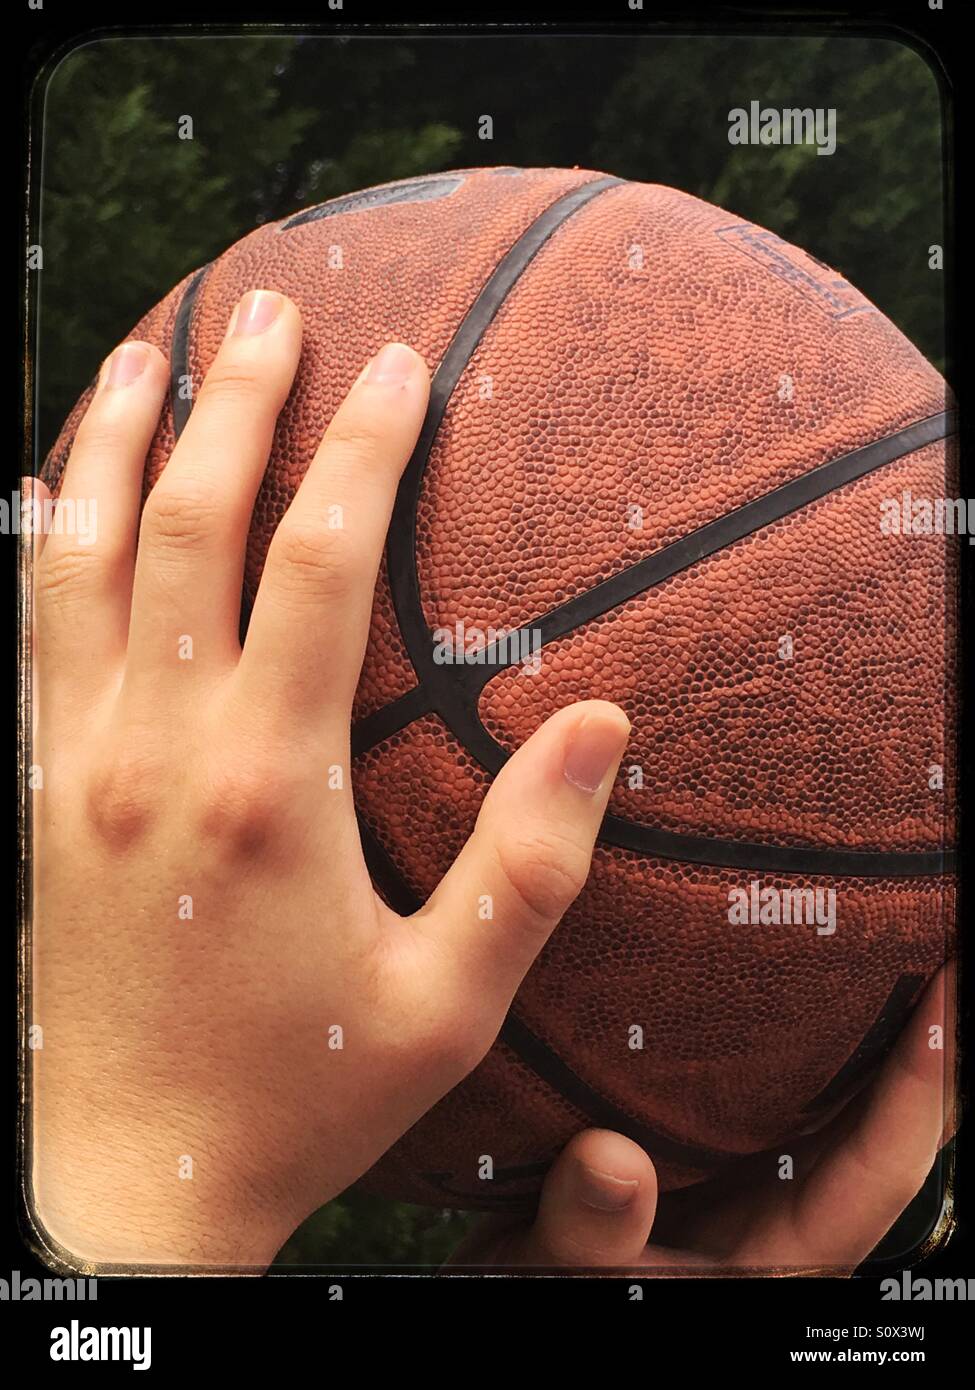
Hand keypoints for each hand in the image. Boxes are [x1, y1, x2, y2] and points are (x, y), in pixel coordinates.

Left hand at [30, 291, 630, 1269]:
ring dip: (109, 441)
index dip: (361, 448)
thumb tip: (602, 724)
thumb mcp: (447, 1002)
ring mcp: (73, 764)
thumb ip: (531, 861)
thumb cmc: (297, 1093)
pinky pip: (24, 633)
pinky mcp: (32, 796)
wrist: (129, 1177)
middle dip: (229, 399)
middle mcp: (154, 748)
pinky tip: (57, 490)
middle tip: (265, 308)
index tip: (396, 365)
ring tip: (140, 351)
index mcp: (268, 783)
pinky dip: (41, 540)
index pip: (315, 562)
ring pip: (74, 556)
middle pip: (185, 523)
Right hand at [445, 967, 954, 1272]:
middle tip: (944, 939)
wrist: (529, 1290)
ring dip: (880, 1029)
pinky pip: (790, 1086)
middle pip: (892, 1125)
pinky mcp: (722, 1147)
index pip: (882, 1167)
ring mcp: (760, 1175)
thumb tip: (615, 1159)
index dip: (922, 1084)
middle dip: (930, 1038)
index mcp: (782, 1251)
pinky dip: (812, 1032)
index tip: (947, 991)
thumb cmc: (554, 1287)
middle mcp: (790, 1208)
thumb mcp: (563, 1267)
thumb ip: (594, 1227)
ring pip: (848, 1102)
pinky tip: (800, 972)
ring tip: (894, 937)